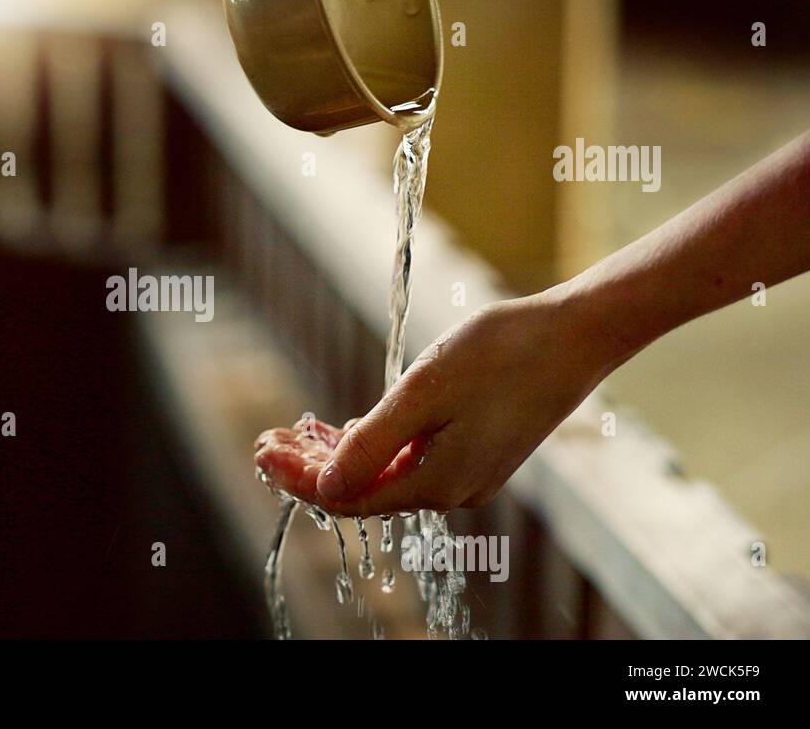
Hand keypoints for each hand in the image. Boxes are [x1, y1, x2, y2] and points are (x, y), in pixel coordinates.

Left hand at [256, 289, 612, 515]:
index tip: (260, 447)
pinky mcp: (477, 454)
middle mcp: (451, 491)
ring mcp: (467, 475)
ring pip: (385, 476)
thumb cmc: (501, 354)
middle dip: (309, 467)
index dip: (298, 477)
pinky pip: (410, 462)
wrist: (575, 337)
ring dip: (338, 455)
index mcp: (436, 483)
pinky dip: (374, 446)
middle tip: (267, 437)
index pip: (346, 498)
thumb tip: (325, 489)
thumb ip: (373, 445)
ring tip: (297, 431)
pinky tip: (348, 428)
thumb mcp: (424, 394)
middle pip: (362, 492)